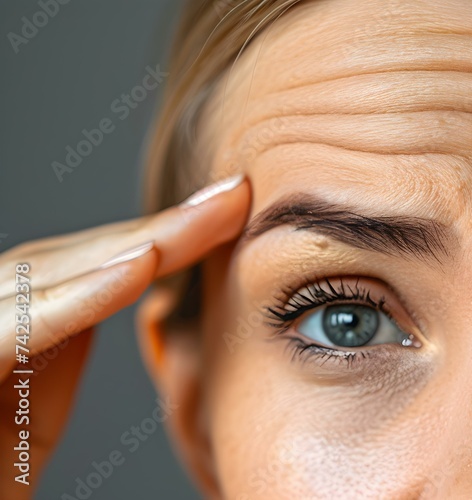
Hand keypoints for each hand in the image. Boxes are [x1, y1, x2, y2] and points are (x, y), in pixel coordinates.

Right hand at [0, 175, 249, 498]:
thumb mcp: (22, 427)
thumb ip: (52, 359)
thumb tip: (105, 290)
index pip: (76, 270)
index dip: (154, 238)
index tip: (228, 212)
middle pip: (64, 260)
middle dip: (160, 227)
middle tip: (236, 195)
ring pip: (43, 276)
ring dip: (133, 245)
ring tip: (207, 219)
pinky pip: (15, 326)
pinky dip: (80, 297)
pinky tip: (140, 269)